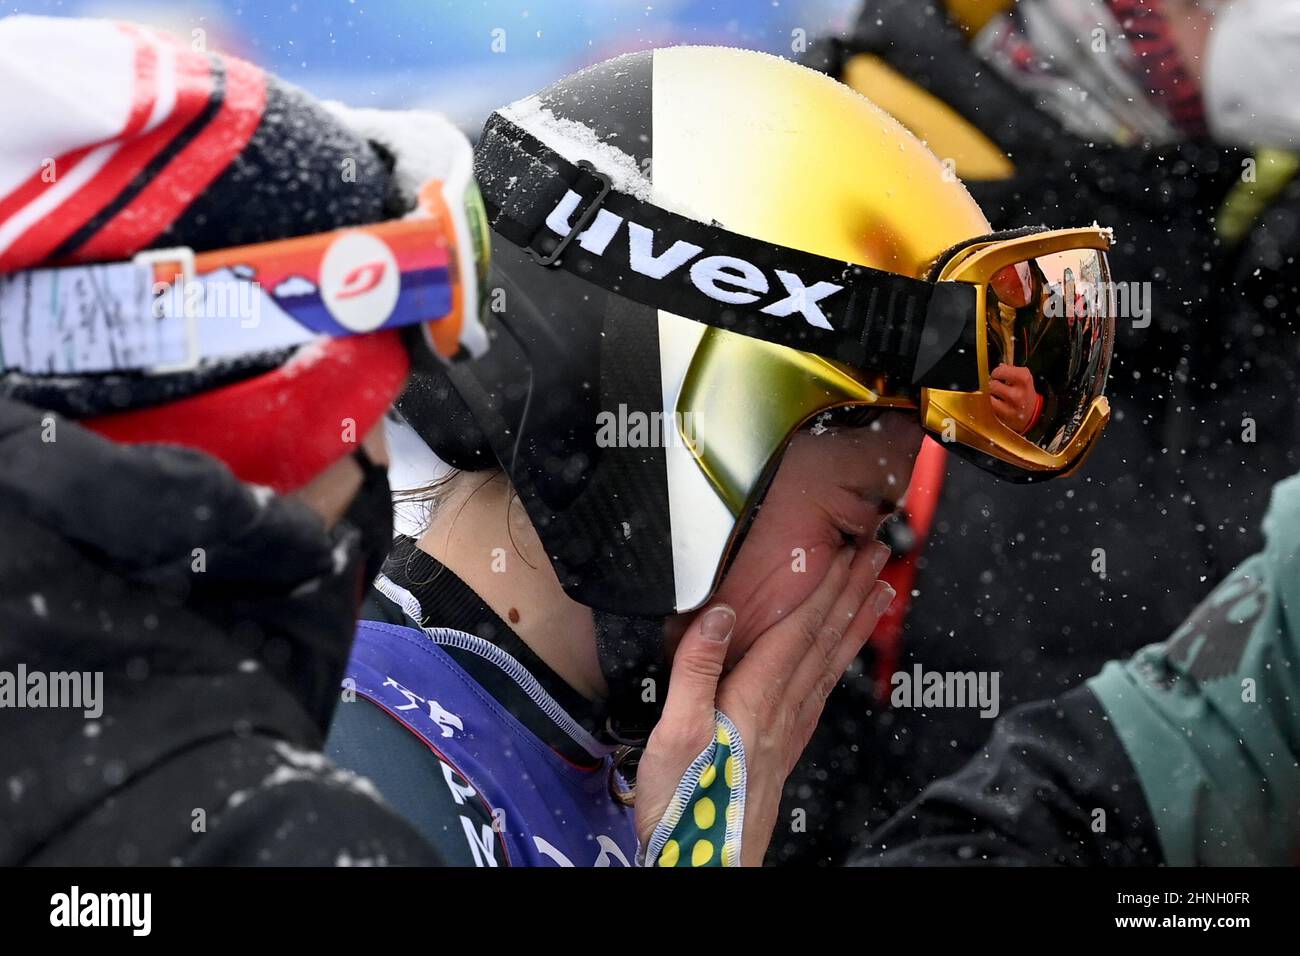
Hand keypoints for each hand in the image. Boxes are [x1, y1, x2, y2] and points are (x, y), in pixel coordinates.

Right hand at [634, 542, 894, 864]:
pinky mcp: (782, 751)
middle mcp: (781, 713)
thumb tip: (720, 614)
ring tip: (880, 594)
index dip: (826, 588)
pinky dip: (838, 664)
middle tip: (880, 557)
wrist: (704, 864)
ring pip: (830, 666)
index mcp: (755, 700)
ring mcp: (787, 733)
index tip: (848, 554)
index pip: (800, 630)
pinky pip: (821, 693)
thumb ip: (696, 669)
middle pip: (825, 642)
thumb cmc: (686, 808)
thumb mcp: (674, 731)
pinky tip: (841, 660)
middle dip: (853, 594)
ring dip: (856, 624)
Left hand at [989, 363, 1041, 433]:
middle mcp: (1019, 391)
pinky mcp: (1006, 413)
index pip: (1001, 370)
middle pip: (993, 382)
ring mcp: (1012, 404)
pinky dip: (992, 402)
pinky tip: (999, 402)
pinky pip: (990, 404)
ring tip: (999, 394)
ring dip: (992, 392)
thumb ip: (1011, 370)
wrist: (1032, 413)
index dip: (997, 372)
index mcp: (1024, 378)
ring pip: (991, 393)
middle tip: (997, 384)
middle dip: (993, 382)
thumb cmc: (1025, 393)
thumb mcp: (1024, 379)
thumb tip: (999, 366)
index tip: (998, 374)